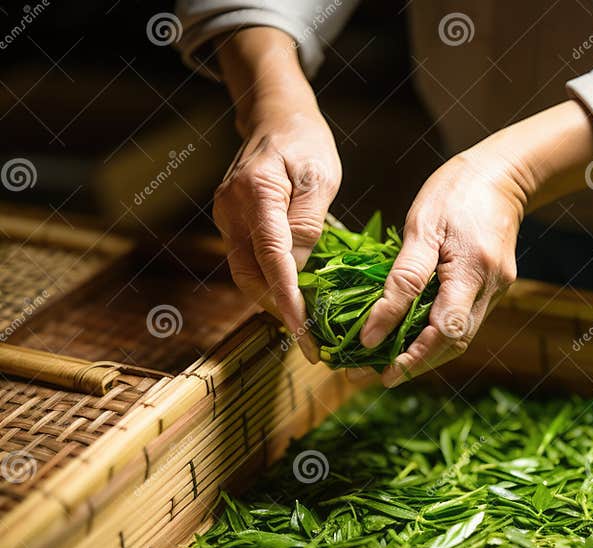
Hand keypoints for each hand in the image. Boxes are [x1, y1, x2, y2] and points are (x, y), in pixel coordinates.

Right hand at [212, 28, 341, 361]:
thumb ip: (308, 224)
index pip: (271, 258)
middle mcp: (231, 209)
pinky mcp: (230, 223)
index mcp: (257, 193)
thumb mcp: (321, 178)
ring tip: (306, 325)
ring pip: (245, 274)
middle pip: (249, 276)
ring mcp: (226, 217)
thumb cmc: (305, 142)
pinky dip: (269, 283)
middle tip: (310, 341)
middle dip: (278, 311)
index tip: (303, 331)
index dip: (287, 298)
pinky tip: (293, 297)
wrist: (274, 116)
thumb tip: (297, 271)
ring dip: (273, 301)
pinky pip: (248, 261)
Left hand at [359, 100, 592, 385]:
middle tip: (373, 375)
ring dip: (423, 358)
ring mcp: (494, 293)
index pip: (441, 325)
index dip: (408, 348)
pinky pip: (462, 323)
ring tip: (385, 367)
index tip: (371, 356)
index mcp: (472, 270)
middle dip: (413, 365)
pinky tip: (409, 342)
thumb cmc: (455, 192)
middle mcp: (489, 289)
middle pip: (452, 344)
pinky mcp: (492, 291)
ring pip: (459, 340)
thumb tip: (378, 320)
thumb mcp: (422, 224)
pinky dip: (434, 339)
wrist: (503, 175)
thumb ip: (404, 273)